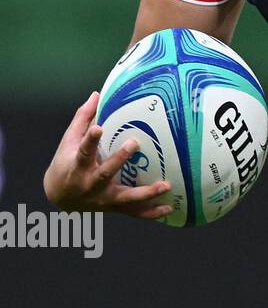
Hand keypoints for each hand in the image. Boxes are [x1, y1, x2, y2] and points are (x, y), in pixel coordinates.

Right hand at [43, 91, 173, 219]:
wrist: (59, 197)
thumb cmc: (66, 163)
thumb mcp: (68, 142)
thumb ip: (83, 119)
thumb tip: (96, 94)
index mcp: (77, 166)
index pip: (83, 151)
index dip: (90, 139)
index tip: (98, 127)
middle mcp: (89, 184)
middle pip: (105, 173)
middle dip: (119, 160)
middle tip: (134, 144)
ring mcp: (103, 199)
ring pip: (124, 197)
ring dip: (145, 193)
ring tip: (166, 185)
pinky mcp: (113, 208)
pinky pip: (134, 213)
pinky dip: (151, 213)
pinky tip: (168, 208)